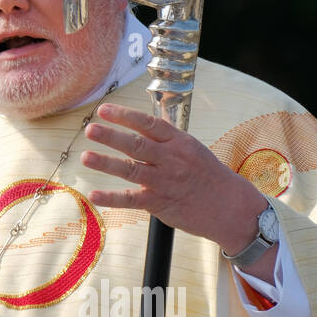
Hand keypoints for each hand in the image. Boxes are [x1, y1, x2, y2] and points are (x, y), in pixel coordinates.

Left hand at [80, 103, 275, 275]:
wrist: (230, 207)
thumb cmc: (207, 175)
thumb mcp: (192, 149)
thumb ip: (165, 139)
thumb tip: (139, 123)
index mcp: (179, 142)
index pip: (149, 124)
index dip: (125, 116)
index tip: (104, 110)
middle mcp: (171, 160)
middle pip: (137, 145)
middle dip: (112, 136)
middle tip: (90, 129)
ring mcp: (164, 182)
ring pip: (131, 170)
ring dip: (106, 163)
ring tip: (86, 156)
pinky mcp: (159, 204)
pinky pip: (131, 200)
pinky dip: (111, 198)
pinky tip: (94, 194)